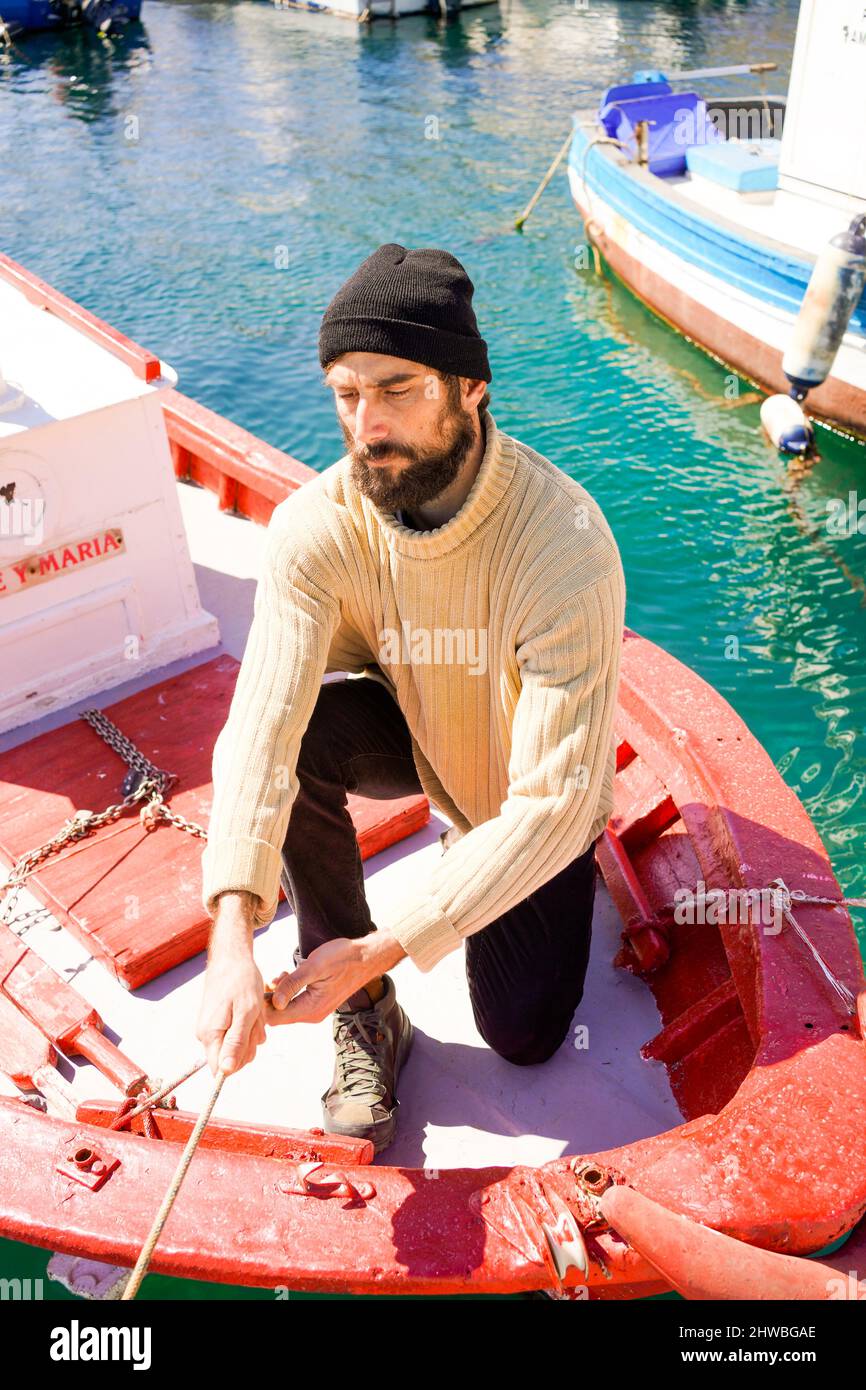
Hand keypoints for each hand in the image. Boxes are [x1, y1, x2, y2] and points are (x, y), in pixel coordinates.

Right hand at [196, 948, 266, 1076]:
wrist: (232, 957)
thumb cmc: (241, 981)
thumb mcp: (246, 1012)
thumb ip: (236, 1042)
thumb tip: (225, 1071)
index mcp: (210, 1035)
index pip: (222, 1069)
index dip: (240, 1059)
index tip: (249, 1036)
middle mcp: (207, 1034)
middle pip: (234, 1057)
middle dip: (250, 1041)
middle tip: (255, 1016)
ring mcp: (213, 1027)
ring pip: (239, 1044)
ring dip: (253, 1029)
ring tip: (254, 1008)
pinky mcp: (219, 1021)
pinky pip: (239, 1032)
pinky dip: (250, 1022)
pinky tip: (251, 1007)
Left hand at [264, 934, 405, 1025]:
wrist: (366, 957)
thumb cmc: (342, 958)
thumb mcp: (313, 967)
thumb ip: (292, 985)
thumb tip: (274, 1002)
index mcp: (310, 1009)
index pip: (275, 1018)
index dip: (262, 1004)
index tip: (261, 985)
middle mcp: (312, 1014)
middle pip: (278, 1015)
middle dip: (270, 997)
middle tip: (274, 976)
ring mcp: (315, 1010)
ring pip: (286, 1008)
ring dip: (279, 993)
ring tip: (284, 974)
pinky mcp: (317, 1003)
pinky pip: (295, 1003)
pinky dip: (288, 992)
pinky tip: (290, 976)